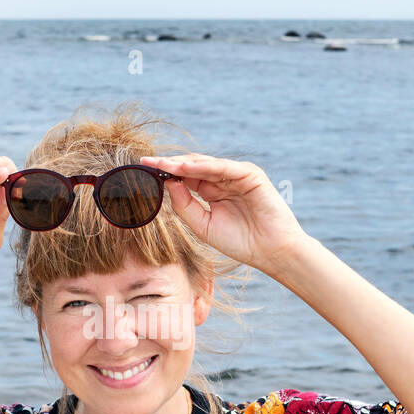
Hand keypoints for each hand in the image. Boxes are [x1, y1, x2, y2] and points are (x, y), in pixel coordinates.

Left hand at [139, 153, 310, 271]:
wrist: (270, 251)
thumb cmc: (239, 241)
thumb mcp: (203, 226)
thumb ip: (185, 206)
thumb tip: (167, 184)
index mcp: (211, 190)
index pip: (184, 177)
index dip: (164, 173)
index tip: (143, 171)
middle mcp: (222, 179)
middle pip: (191, 166)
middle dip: (168, 164)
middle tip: (147, 163)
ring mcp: (236, 174)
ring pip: (204, 164)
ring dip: (182, 164)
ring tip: (162, 164)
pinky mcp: (250, 174)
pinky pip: (223, 167)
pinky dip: (204, 167)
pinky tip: (185, 169)